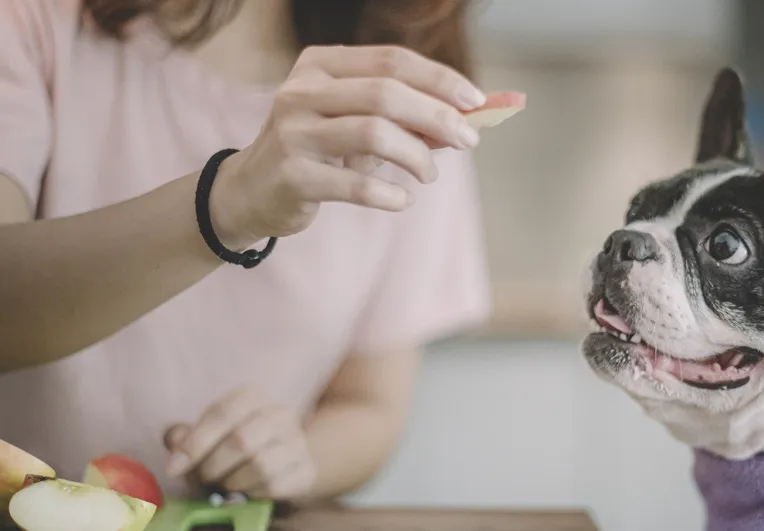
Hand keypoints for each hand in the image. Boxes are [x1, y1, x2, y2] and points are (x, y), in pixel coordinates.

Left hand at [163, 389, 316, 499]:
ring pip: (261, 466)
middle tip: (201, 480)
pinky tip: (245, 492)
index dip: (195, 443)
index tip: (174, 469)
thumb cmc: (236, 445)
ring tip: (223, 485)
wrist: (285, 458)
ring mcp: (298, 442)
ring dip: (232, 483)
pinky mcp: (306, 470)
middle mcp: (280, 414)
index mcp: (252, 397)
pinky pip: (275, 487)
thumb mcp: (208, 433)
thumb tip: (175, 444)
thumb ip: (185, 436)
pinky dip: (252, 494)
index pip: (224, 413)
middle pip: (242, 441)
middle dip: (212, 467)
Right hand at [211, 44, 485, 248]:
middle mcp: (302, 91)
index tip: (475, 100)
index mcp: (320, 65)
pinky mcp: (293, 176)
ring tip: (429, 174)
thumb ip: (401, 117)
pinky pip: (355, 183)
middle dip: (437, 117)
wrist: (250, 191)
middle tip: (469, 140)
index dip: (439, 78)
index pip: (391, 60)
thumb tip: (465, 119)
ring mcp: (293, 133)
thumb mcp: (352, 123)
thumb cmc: (318, 152)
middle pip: (385, 94)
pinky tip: (403, 199)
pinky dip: (390, 193)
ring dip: (417, 156)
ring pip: (373, 133)